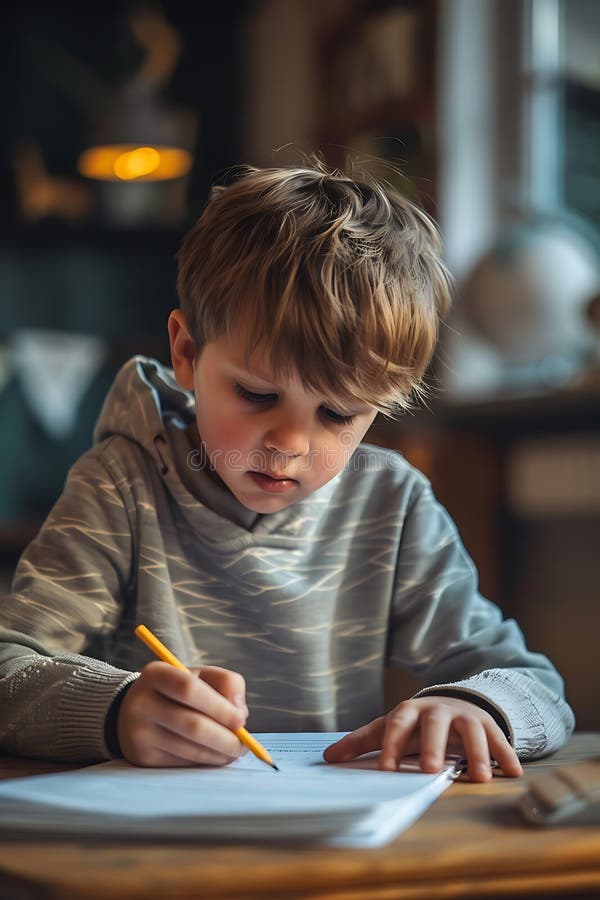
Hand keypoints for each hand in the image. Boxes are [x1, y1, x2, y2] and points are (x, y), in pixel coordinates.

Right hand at [117, 661, 248, 766]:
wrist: (132, 711)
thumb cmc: (176, 691)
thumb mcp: (198, 675)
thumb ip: (226, 683)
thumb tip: (240, 713)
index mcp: (156, 674)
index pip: (189, 689)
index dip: (220, 707)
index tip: (241, 719)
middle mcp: (142, 703)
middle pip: (192, 725)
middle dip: (225, 738)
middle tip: (244, 744)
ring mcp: (139, 733)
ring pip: (190, 749)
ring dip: (219, 754)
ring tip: (234, 750)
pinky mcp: (143, 758)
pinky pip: (183, 764)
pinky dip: (205, 762)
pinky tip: (215, 756)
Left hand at [323, 696, 522, 781]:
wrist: (451, 703)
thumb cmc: (414, 724)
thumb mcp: (389, 727)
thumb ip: (361, 742)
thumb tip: (327, 757)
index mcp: (410, 711)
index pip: (398, 724)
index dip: (392, 745)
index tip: (387, 770)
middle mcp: (438, 710)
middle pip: (435, 724)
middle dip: (434, 746)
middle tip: (431, 771)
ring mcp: (465, 716)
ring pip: (473, 730)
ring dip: (477, 753)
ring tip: (478, 778)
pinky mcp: (487, 725)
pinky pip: (499, 738)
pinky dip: (506, 754)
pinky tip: (512, 773)